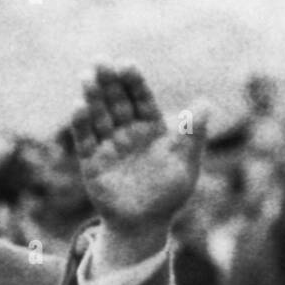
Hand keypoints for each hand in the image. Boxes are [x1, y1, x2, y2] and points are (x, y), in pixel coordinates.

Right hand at [72, 61, 207, 264]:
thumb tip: (205, 103)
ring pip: (99, 115)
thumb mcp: (186, 164)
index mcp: (150, 128)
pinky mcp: (92, 162)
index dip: (133, 81)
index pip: (141, 98)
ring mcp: (108, 145)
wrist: (145, 225)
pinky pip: (86, 140)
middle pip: (116, 101)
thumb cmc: (169, 194)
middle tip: (101, 60)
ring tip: (87, 76)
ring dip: (92, 96)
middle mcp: (127, 132)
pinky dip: (81, 123)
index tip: (127, 64)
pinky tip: (78, 106)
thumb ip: (193, 135)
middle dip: (109, 81)